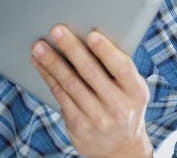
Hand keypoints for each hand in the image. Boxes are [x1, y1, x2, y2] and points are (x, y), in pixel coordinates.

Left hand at [31, 25, 152, 157]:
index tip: (91, 35)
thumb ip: (117, 68)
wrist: (120, 148)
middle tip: (57, 31)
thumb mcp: (132, 89)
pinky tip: (40, 64)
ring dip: (52, 63)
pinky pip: (60, 96)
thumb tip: (88, 36)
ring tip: (39, 46)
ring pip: (71, 84)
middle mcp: (119, 107)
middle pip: (91, 73)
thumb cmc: (124, 105)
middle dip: (72, 49)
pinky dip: (48, 77)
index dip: (107, 51)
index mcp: (136, 92)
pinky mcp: (78, 125)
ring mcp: (98, 119)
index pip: (122, 68)